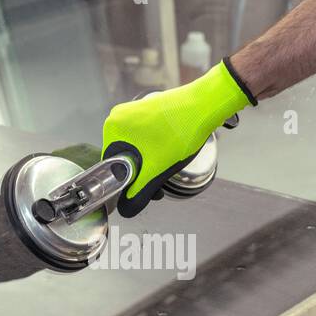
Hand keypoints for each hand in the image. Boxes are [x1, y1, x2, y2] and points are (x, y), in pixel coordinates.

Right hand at [101, 59, 251, 217]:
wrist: (205, 105)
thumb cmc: (181, 132)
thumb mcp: (157, 170)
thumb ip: (138, 194)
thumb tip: (126, 210)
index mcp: (112, 129)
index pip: (111, 166)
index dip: (126, 182)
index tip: (143, 189)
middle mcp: (118, 117)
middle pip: (123, 157)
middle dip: (140, 173)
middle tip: (159, 180)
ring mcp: (132, 111)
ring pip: (135, 149)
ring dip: (149, 163)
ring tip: (167, 165)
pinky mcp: (146, 110)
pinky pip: (142, 137)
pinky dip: (153, 149)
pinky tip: (169, 151)